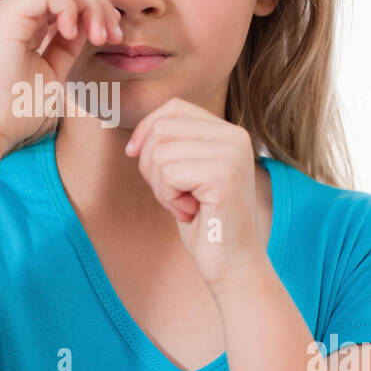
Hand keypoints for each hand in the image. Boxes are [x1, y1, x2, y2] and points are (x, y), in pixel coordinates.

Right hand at [0, 0, 121, 154]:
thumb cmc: (15, 108)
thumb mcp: (54, 71)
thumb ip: (67, 47)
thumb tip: (87, 27)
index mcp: (27, 22)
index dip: (98, 11)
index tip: (114, 38)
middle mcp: (18, 11)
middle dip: (99, 4)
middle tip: (113, 35)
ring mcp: (11, 10)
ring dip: (90, 4)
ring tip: (98, 36)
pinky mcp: (8, 15)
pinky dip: (69, 8)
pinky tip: (73, 34)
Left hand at [125, 97, 268, 292]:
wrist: (232, 263)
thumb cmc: (205, 221)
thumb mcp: (186, 174)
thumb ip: (172, 145)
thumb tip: (136, 138)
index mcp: (229, 132)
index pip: (173, 107)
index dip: (146, 128)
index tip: (134, 155)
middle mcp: (235, 137)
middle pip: (162, 128)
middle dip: (151, 165)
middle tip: (172, 194)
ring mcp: (232, 155)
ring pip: (160, 153)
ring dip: (161, 187)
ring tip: (185, 205)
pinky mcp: (224, 177)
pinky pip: (168, 174)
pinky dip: (168, 198)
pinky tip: (191, 213)